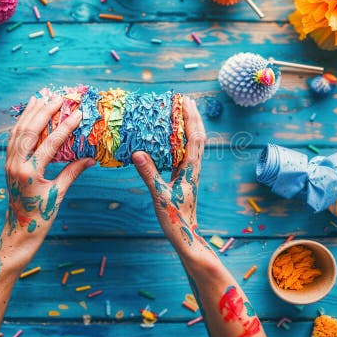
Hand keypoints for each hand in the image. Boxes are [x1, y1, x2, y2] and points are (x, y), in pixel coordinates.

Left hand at [4, 96, 93, 238]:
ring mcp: (9, 163)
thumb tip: (90, 158)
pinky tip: (29, 114)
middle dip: (45, 111)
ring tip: (42, 97)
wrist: (18, 231)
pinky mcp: (7, 164)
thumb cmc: (41, 216)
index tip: (78, 112)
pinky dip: (21, 123)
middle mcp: (16, 164)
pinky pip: (13, 138)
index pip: (50, 143)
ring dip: (30, 112)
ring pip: (18, 131)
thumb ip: (72, 172)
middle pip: (30, 130)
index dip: (65, 126)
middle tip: (59, 97)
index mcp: (30, 172)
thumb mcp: (58, 194)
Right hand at [132, 97, 208, 250]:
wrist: (185, 236)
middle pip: (198, 137)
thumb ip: (149, 174)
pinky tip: (171, 138)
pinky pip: (185, 153)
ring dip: (189, 126)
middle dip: (193, 117)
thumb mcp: (159, 196)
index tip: (186, 101)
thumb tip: (138, 153)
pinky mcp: (185, 178)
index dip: (191, 118)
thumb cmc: (175, 218)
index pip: (195, 138)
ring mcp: (191, 172)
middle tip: (185, 100)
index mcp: (191, 169)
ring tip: (180, 113)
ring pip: (194, 144)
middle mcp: (194, 168)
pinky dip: (181, 140)